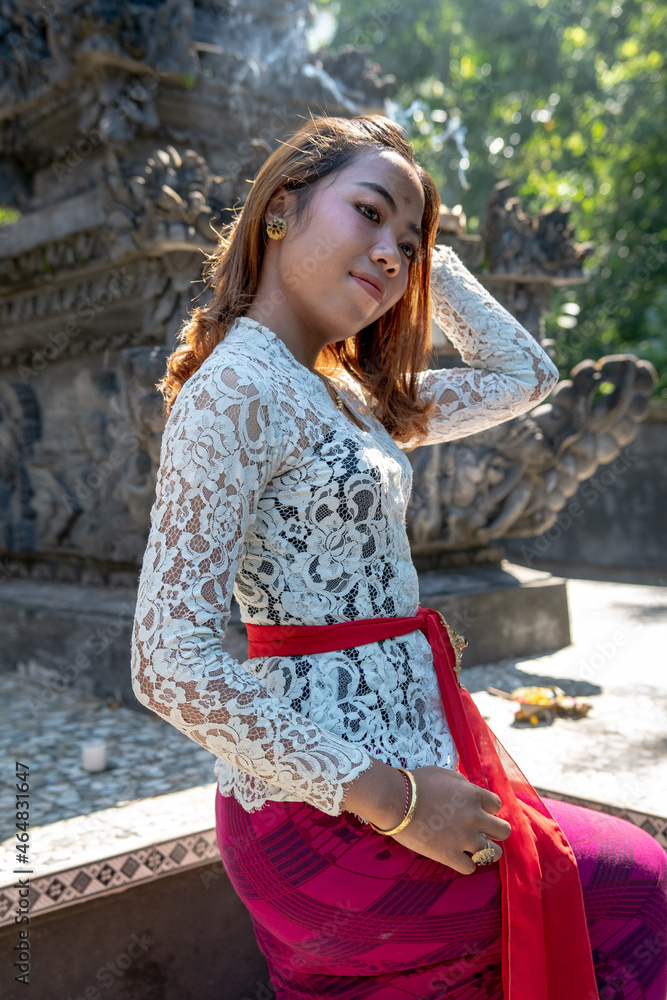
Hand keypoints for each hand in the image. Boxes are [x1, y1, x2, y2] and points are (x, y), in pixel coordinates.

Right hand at [387, 766, 510, 874]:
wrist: (395, 800)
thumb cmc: (417, 783)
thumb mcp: (444, 774)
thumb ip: (462, 783)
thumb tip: (468, 790)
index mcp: (474, 795)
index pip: (497, 805)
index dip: (486, 808)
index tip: (476, 811)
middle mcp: (475, 817)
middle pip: (503, 831)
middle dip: (493, 831)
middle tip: (480, 831)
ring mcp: (464, 838)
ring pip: (494, 853)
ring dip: (486, 851)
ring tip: (474, 849)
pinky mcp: (450, 856)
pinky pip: (471, 868)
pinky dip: (466, 864)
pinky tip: (457, 857)